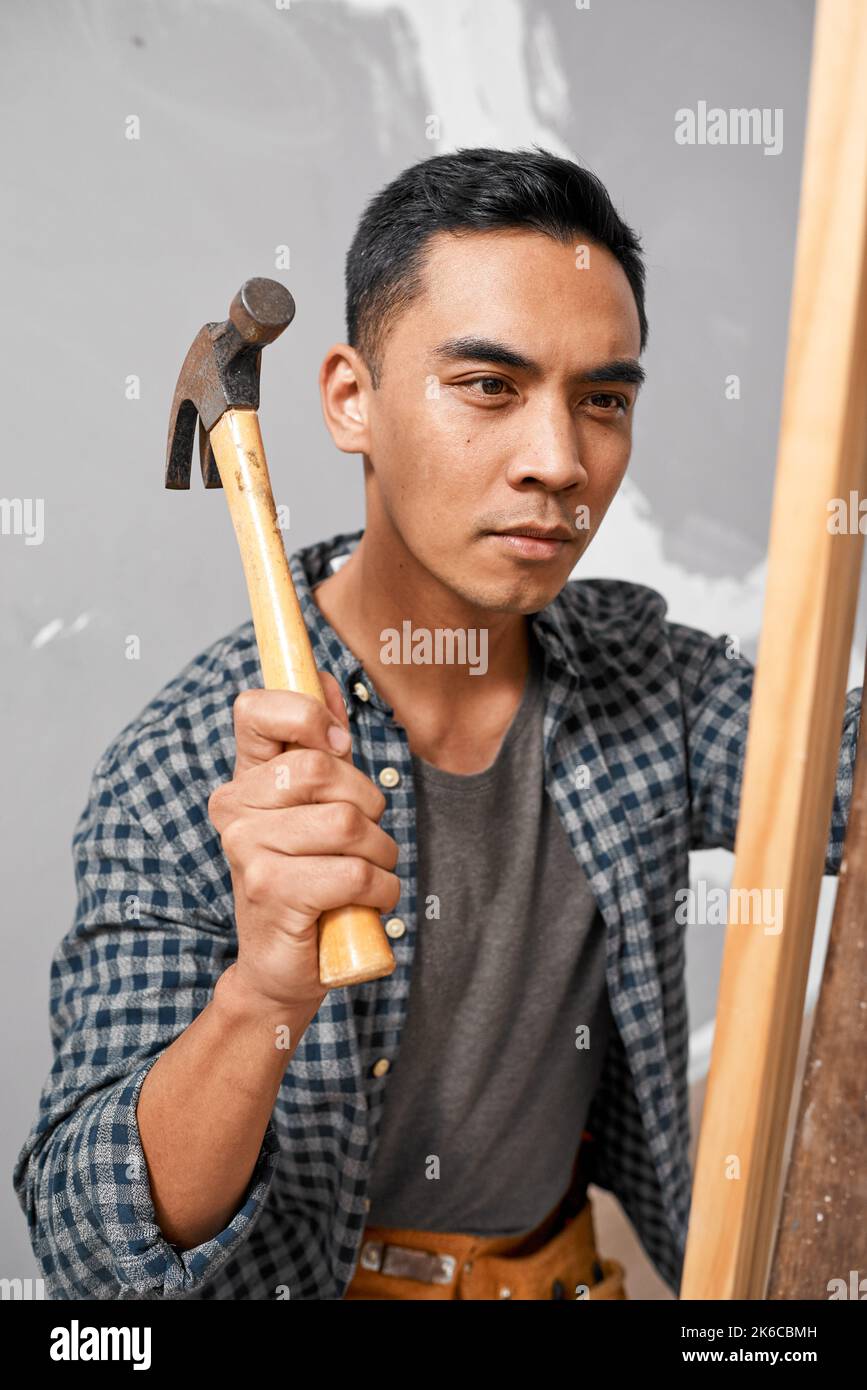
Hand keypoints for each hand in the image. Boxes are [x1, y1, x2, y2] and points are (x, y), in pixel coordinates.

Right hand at [209, 672, 400, 1011]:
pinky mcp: (272, 891)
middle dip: (368, 803)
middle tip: (364, 837)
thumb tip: (328, 683)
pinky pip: (354, 872)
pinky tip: (369, 902)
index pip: (255, 709)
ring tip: (368, 873)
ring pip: (348, 824)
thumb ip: (320, 745)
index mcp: (243, 778)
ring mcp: (248, 850)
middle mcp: (234, 809)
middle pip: (325, 769)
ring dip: (381, 853)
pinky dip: (381, 890)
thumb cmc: (309, 878)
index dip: (307, 715)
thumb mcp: (315, 808)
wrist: (283, 966)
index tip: (339, 743)